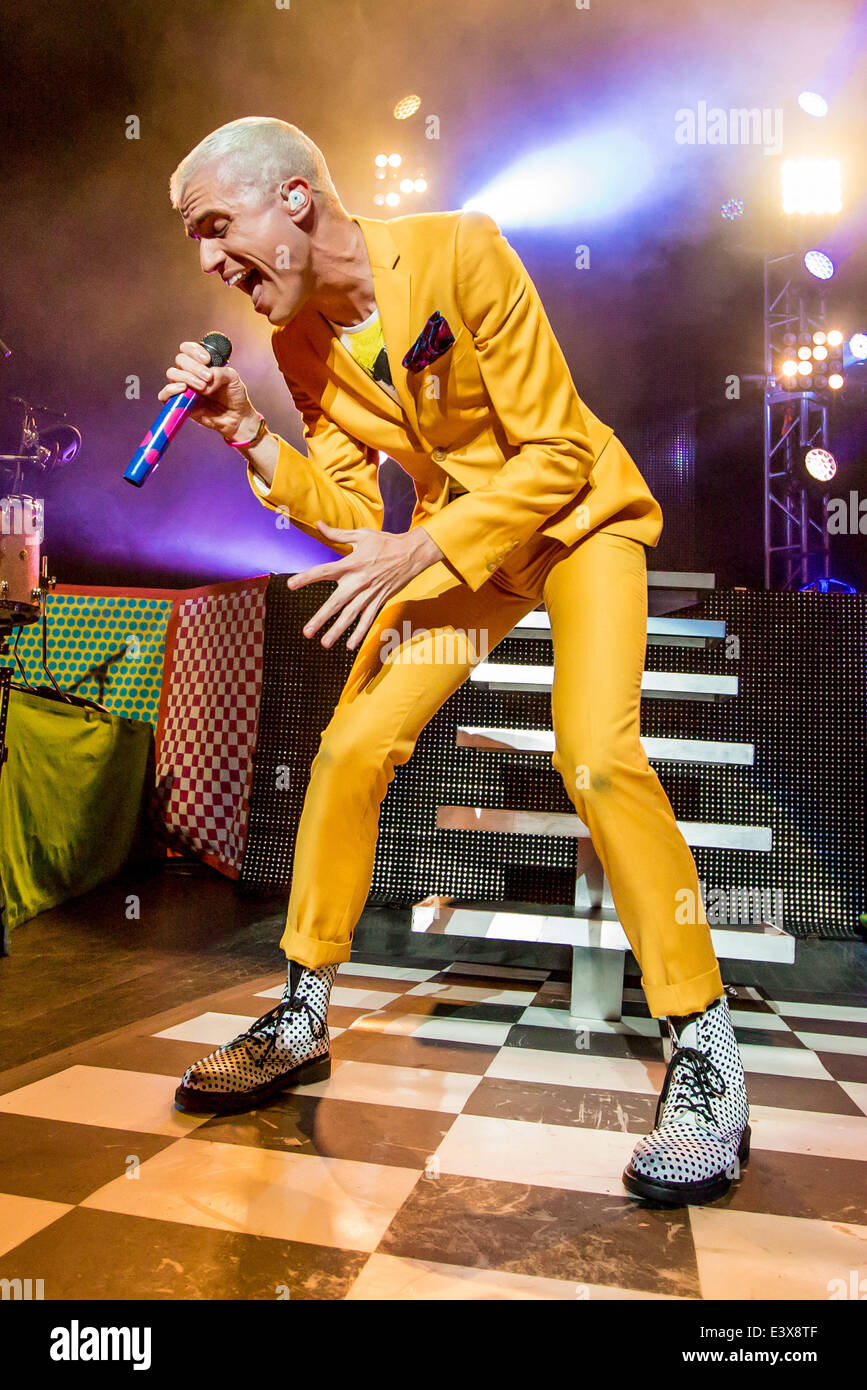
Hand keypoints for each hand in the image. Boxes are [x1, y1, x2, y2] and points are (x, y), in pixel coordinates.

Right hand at [157, 341, 257, 440]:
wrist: (236, 417)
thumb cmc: (234, 396)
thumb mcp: (234, 379)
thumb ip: (221, 372)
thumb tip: (208, 376)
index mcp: (201, 363)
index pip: (188, 349)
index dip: (194, 351)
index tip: (207, 359)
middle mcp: (190, 373)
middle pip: (180, 359)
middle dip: (194, 367)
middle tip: (208, 378)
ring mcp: (184, 387)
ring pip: (172, 373)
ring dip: (187, 377)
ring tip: (203, 387)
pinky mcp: (179, 402)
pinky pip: (164, 394)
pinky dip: (170, 390)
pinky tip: (184, 389)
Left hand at [287, 521, 443, 649]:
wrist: (412, 553)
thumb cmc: (385, 542)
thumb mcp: (361, 535)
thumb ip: (337, 533)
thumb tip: (318, 524)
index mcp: (351, 563)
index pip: (324, 571)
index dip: (306, 578)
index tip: (290, 585)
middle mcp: (359, 581)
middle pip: (336, 602)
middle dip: (321, 618)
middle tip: (307, 632)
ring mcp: (370, 593)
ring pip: (350, 615)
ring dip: (337, 630)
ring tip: (324, 643)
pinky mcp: (380, 600)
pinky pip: (368, 619)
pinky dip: (359, 633)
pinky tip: (350, 645)